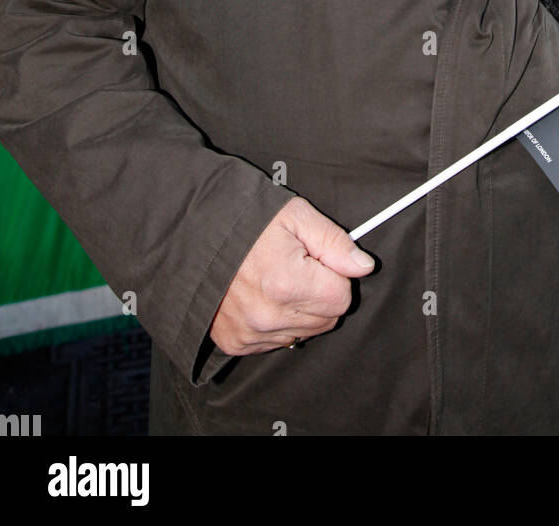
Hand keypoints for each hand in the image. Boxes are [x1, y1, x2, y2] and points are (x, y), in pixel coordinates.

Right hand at [210, 196, 374, 355]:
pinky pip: (277, 341)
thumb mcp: (295, 215)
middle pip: (326, 319)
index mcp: (287, 283)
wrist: (194, 235)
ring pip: (304, 332)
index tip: (315, 259)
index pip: (342, 297)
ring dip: (299, 310)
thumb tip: (363, 266)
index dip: (334, 274)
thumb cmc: (246, 221)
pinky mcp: (236, 343)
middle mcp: (269, 316)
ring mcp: (251, 333)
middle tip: (296, 266)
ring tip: (276, 279)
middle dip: (321, 293)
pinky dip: (276, 322)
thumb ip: (334, 242)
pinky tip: (262, 296)